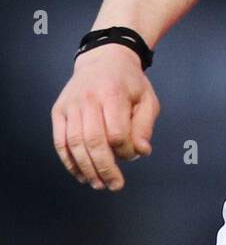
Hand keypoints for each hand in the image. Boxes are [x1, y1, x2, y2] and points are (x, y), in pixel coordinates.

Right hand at [51, 44, 160, 190]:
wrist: (103, 59)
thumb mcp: (146, 98)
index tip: (134, 154)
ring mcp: (70, 105)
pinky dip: (69, 161)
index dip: (125, 150)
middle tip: (114, 185)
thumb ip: (145, 126)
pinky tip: (81, 174)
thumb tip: (141, 152)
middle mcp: (88, 99)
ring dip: (86, 168)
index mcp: (112, 93)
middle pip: (93, 141)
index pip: (117, 132)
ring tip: (98, 184)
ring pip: (74, 143)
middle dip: (105, 168)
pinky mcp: (58, 111)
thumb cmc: (129, 83)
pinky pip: (60, 141)